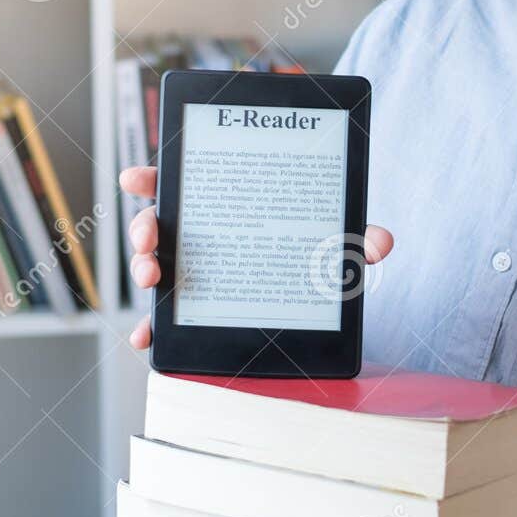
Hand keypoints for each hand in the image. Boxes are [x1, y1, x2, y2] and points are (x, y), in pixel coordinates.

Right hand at [119, 165, 393, 349]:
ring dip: (143, 267)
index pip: (179, 179)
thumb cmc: (312, 230)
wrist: (309, 258)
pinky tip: (145, 340)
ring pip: (154, 261)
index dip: (152, 177)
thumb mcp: (333, 229)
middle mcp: (198, 227)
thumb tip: (381, 244)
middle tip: (151, 239)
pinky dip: (151, 325)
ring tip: (152, 276)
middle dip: (145, 229)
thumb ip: (355, 233)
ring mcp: (191, 262)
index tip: (134, 178)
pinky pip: (165, 311)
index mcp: (221, 197)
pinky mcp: (193, 298)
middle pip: (157, 221)